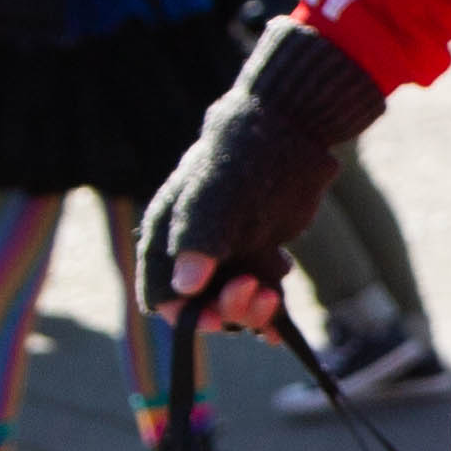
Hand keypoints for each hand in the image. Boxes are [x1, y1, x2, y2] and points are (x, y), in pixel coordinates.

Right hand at [142, 20, 387, 341]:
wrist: (288, 132)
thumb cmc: (243, 159)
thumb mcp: (219, 198)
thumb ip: (200, 239)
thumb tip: (185, 286)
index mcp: (167, 236)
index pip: (161, 296)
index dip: (186, 315)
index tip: (216, 318)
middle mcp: (192, 251)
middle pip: (202, 306)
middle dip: (229, 309)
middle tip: (258, 292)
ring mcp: (226, 254)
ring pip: (233, 304)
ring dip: (252, 309)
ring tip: (274, 291)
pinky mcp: (256, 254)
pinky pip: (259, 294)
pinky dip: (270, 304)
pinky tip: (282, 300)